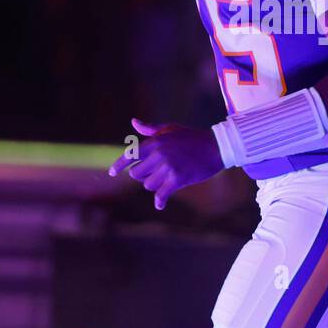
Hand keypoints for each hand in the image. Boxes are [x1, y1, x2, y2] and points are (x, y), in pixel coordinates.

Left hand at [109, 118, 225, 209]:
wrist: (216, 147)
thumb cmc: (192, 137)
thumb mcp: (170, 129)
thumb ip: (151, 128)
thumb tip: (134, 122)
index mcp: (155, 141)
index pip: (130, 155)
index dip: (119, 165)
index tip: (111, 173)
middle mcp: (159, 153)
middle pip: (137, 174)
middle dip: (143, 176)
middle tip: (154, 174)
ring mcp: (168, 167)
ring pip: (148, 184)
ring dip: (155, 185)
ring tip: (165, 181)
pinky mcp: (178, 178)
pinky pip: (161, 194)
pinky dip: (160, 201)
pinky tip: (160, 204)